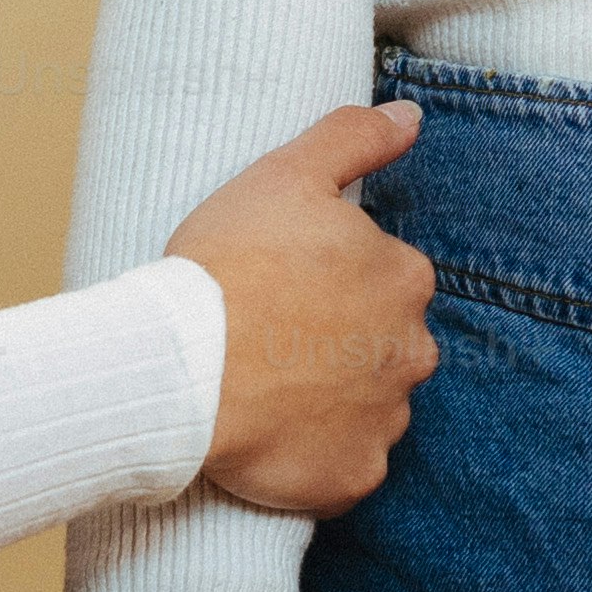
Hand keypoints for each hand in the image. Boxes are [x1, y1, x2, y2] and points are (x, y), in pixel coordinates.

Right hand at [165, 100, 440, 517]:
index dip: (331, 278)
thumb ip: (356, 137)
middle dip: (341, 340)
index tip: (283, 284)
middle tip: (273, 336)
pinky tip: (274, 436)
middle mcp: (412, 350)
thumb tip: (410, 116)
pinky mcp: (353, 475)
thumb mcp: (287, 174)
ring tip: (267, 387)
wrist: (178, 368)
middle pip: (383, 342)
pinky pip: (347, 466)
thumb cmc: (227, 266)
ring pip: (369, 405)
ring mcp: (385, 420)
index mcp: (405, 277)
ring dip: (332, 399)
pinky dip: (320, 456)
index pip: (384, 275)